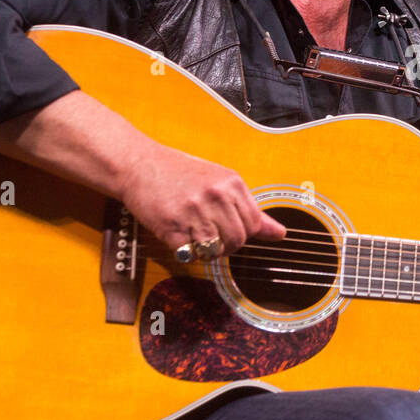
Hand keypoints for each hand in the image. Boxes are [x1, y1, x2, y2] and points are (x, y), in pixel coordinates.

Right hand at [117, 142, 285, 255]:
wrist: (139, 164)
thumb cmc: (180, 172)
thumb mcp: (220, 181)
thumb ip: (250, 208)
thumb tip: (280, 233)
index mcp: (232, 183)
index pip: (254, 224)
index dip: (244, 233)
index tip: (231, 230)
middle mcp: (216, 196)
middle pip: (237, 240)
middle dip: (227, 245)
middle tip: (211, 235)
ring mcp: (194, 211)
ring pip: (216, 251)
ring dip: (206, 251)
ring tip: (195, 235)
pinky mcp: (171, 226)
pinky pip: (190, 254)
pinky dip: (186, 252)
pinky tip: (180, 235)